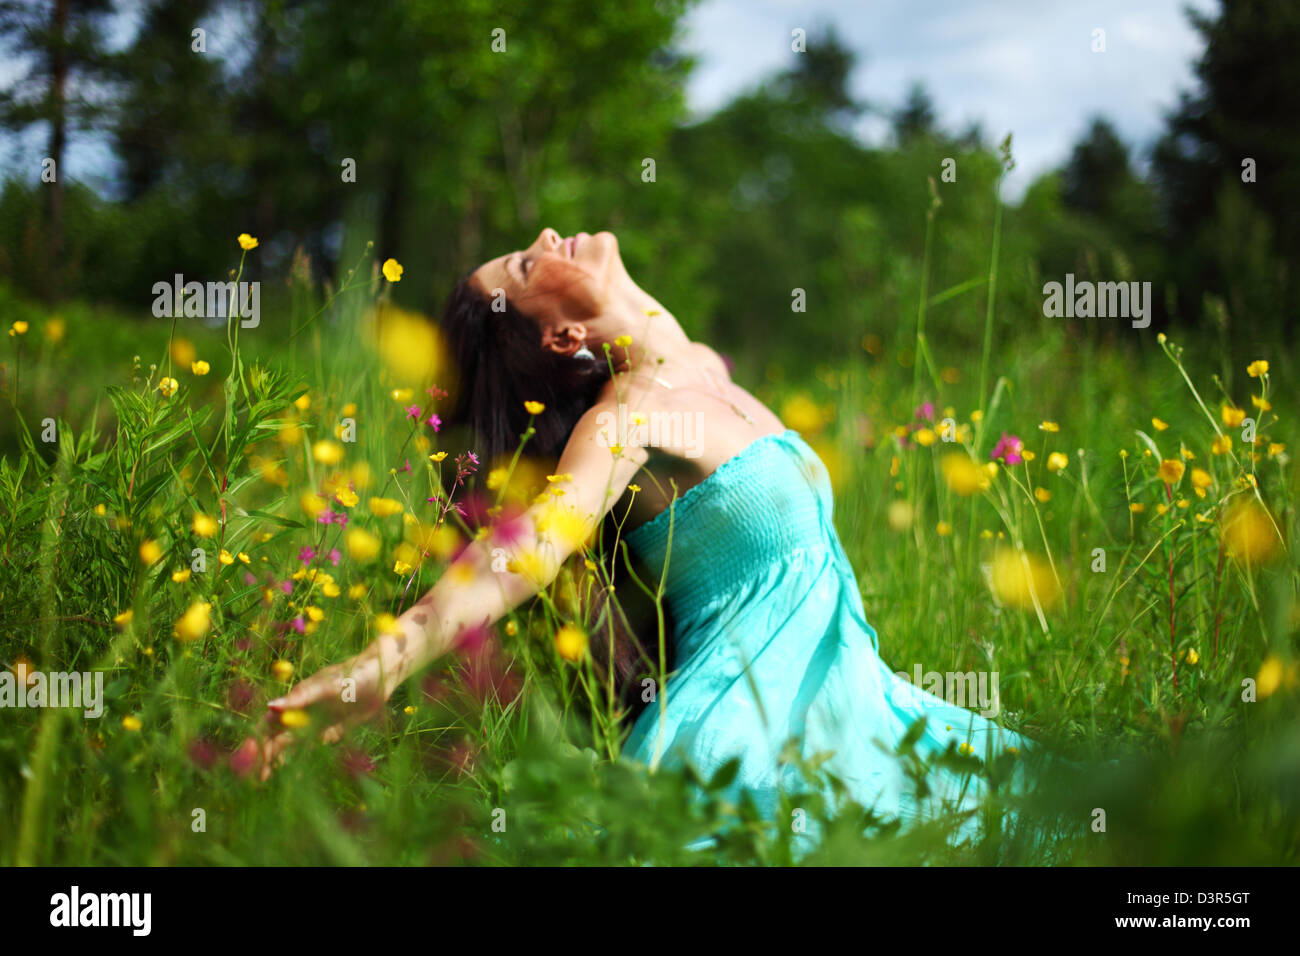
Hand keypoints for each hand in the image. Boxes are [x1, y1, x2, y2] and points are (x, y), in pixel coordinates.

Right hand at [252, 650, 396, 780]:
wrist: (382, 674)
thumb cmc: (355, 674)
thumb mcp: (328, 685)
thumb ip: (301, 697)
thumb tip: (271, 707)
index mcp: (297, 700)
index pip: (269, 723)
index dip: (256, 740)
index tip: (247, 759)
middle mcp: (303, 712)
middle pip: (276, 737)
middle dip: (263, 755)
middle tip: (255, 779)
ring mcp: (316, 721)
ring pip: (290, 744)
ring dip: (278, 760)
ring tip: (266, 780)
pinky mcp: (332, 729)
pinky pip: (311, 747)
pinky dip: (301, 760)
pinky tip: (295, 776)